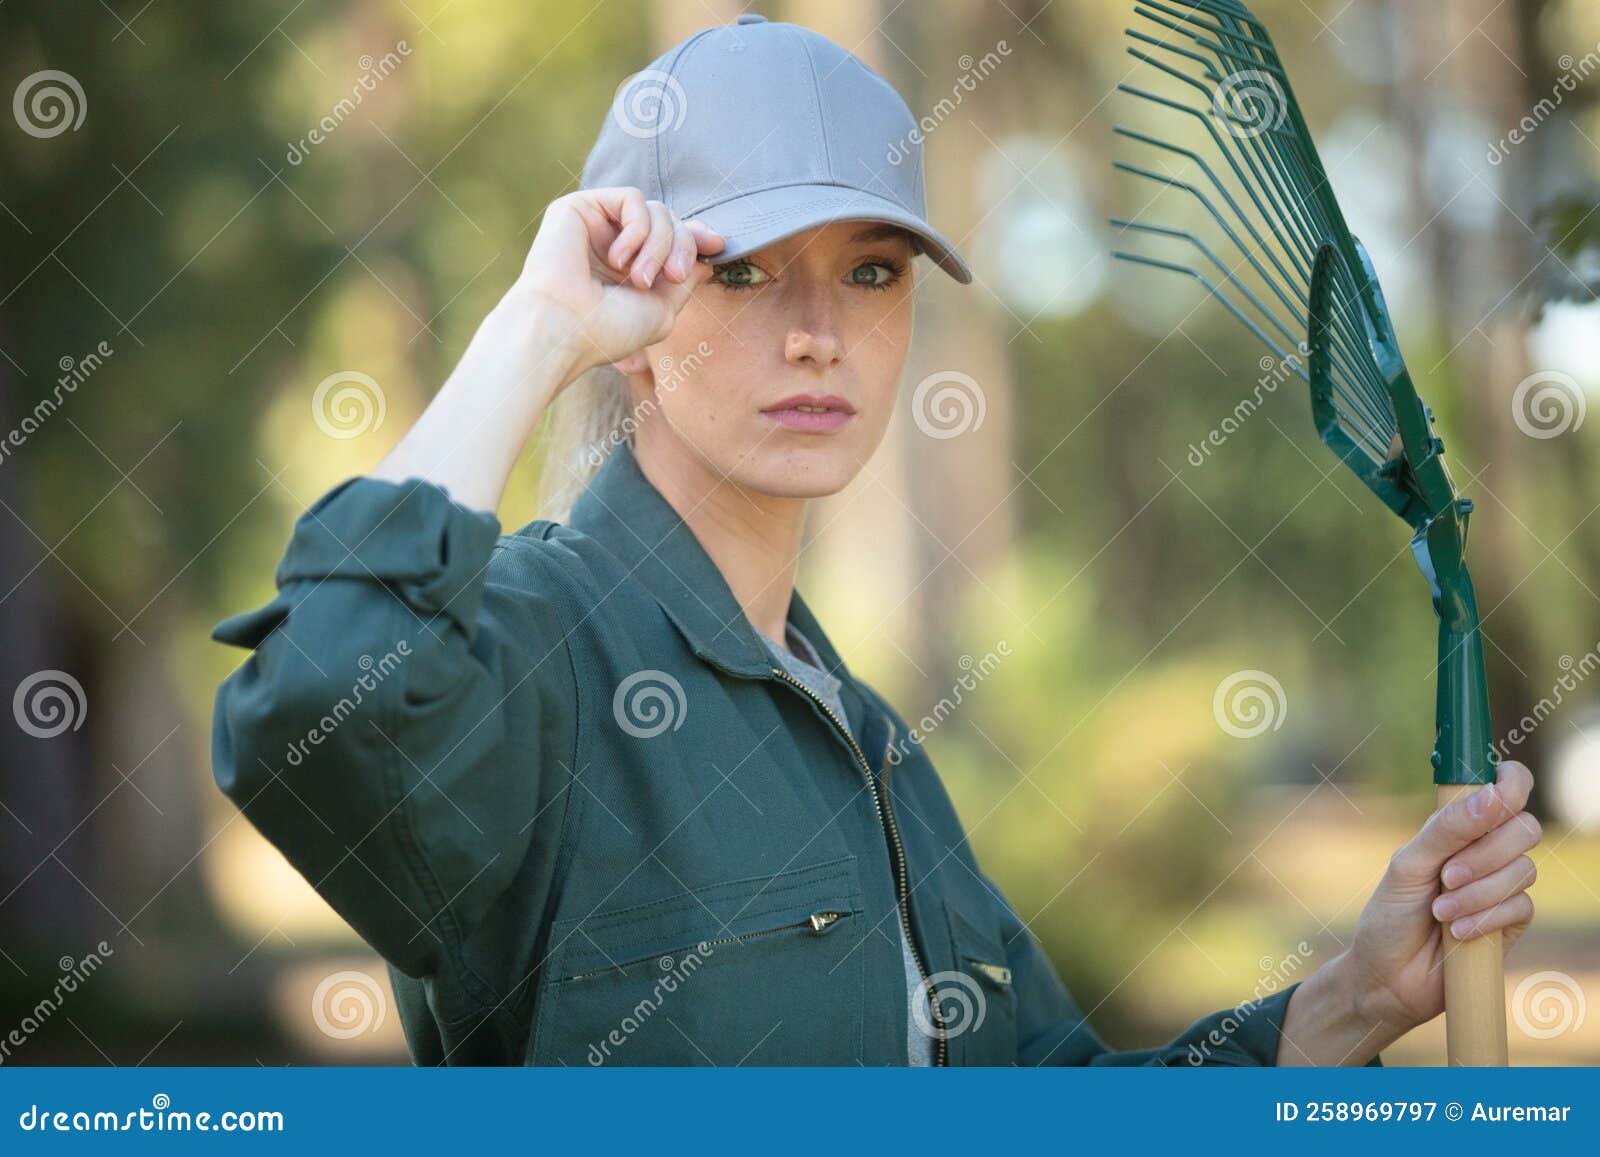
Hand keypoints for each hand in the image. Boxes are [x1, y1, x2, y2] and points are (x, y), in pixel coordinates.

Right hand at [514, 186, 724, 379]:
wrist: (565, 328)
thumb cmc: (608, 329)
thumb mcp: (663, 309)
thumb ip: (685, 277)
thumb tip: (707, 249)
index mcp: (630, 269)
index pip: (671, 238)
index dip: (697, 237)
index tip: (718, 245)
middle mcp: (614, 244)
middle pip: (671, 222)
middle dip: (681, 247)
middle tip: (671, 276)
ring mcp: (597, 225)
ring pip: (656, 209)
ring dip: (659, 245)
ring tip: (640, 279)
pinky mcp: (579, 206)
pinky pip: (631, 199)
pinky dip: (638, 229)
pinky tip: (618, 259)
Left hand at [1345, 759, 1540, 1034]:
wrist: (1389, 975)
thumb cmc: (1391, 915)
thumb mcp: (1408, 866)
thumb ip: (1446, 830)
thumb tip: (1491, 795)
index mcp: (1459, 826)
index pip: (1504, 786)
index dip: (1511, 782)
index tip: (1499, 793)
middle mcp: (1486, 850)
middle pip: (1524, 827)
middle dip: (1486, 854)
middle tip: (1445, 875)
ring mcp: (1502, 885)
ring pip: (1524, 869)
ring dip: (1478, 892)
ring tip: (1440, 911)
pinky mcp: (1512, 921)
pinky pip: (1522, 906)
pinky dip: (1486, 917)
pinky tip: (1457, 932)